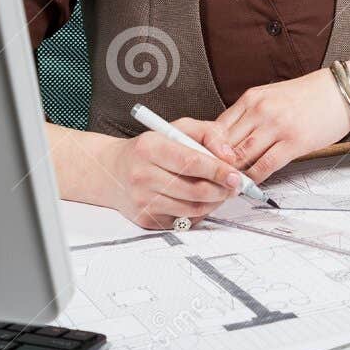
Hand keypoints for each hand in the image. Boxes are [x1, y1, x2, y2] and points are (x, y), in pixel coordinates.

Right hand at [107, 122, 241, 230]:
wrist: (113, 171)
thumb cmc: (150, 148)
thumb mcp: (178, 128)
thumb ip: (209, 133)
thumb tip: (229, 156)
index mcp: (150, 147)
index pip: (191, 161)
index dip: (218, 170)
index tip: (235, 174)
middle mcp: (142, 174)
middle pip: (195, 190)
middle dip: (222, 190)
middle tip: (234, 185)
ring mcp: (143, 200)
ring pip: (193, 208)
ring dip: (214, 202)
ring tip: (220, 192)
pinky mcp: (147, 219)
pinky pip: (184, 220)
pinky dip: (199, 212)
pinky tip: (200, 200)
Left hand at [203, 69, 349, 185]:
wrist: (341, 90)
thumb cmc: (309, 95)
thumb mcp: (272, 96)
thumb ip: (250, 115)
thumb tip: (230, 139)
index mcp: (252, 98)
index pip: (217, 126)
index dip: (207, 149)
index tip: (204, 163)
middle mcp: (260, 110)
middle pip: (225, 143)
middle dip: (216, 165)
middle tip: (211, 179)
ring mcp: (276, 126)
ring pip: (242, 156)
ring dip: (233, 174)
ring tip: (228, 185)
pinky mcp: (294, 142)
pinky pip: (266, 165)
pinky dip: (255, 178)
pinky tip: (252, 183)